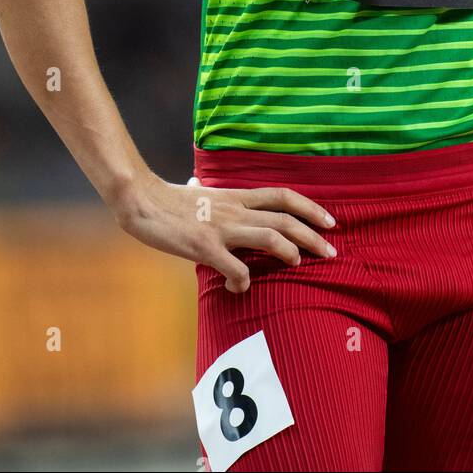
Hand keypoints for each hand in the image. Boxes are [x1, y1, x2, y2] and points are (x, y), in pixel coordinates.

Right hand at [114, 172, 337, 293]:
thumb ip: (210, 195)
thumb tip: (197, 185)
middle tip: (332, 253)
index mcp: (236, 196)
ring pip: (270, 237)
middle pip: (285, 219)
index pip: (283, 196)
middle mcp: (235, 210)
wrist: (140, 200)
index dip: (311, 208)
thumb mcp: (199, 193)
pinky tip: (238, 287)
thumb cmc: (167, 200)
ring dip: (289, 252)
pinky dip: (243, 281)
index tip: (331, 222)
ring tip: (297, 264)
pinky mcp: (204, 247)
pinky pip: (235, 267)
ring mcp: (221, 228)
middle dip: (313, 237)